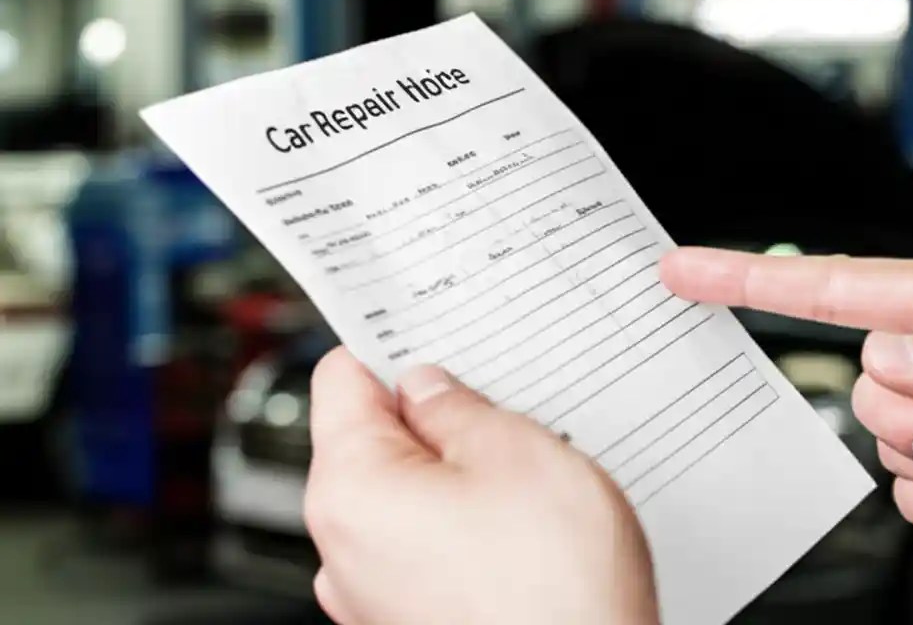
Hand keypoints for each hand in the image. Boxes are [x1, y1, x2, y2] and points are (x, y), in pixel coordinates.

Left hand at [304, 348, 658, 624]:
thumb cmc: (556, 592)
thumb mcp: (517, 454)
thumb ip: (458, 408)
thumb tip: (428, 387)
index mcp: (350, 492)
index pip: (341, 378)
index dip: (388, 344)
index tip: (425, 330)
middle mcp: (343, 550)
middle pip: (372, 443)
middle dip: (433, 419)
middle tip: (499, 408)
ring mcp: (374, 596)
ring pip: (404, 499)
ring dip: (454, 477)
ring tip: (521, 476)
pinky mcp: (410, 622)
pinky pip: (423, 549)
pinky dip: (462, 527)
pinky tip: (517, 529)